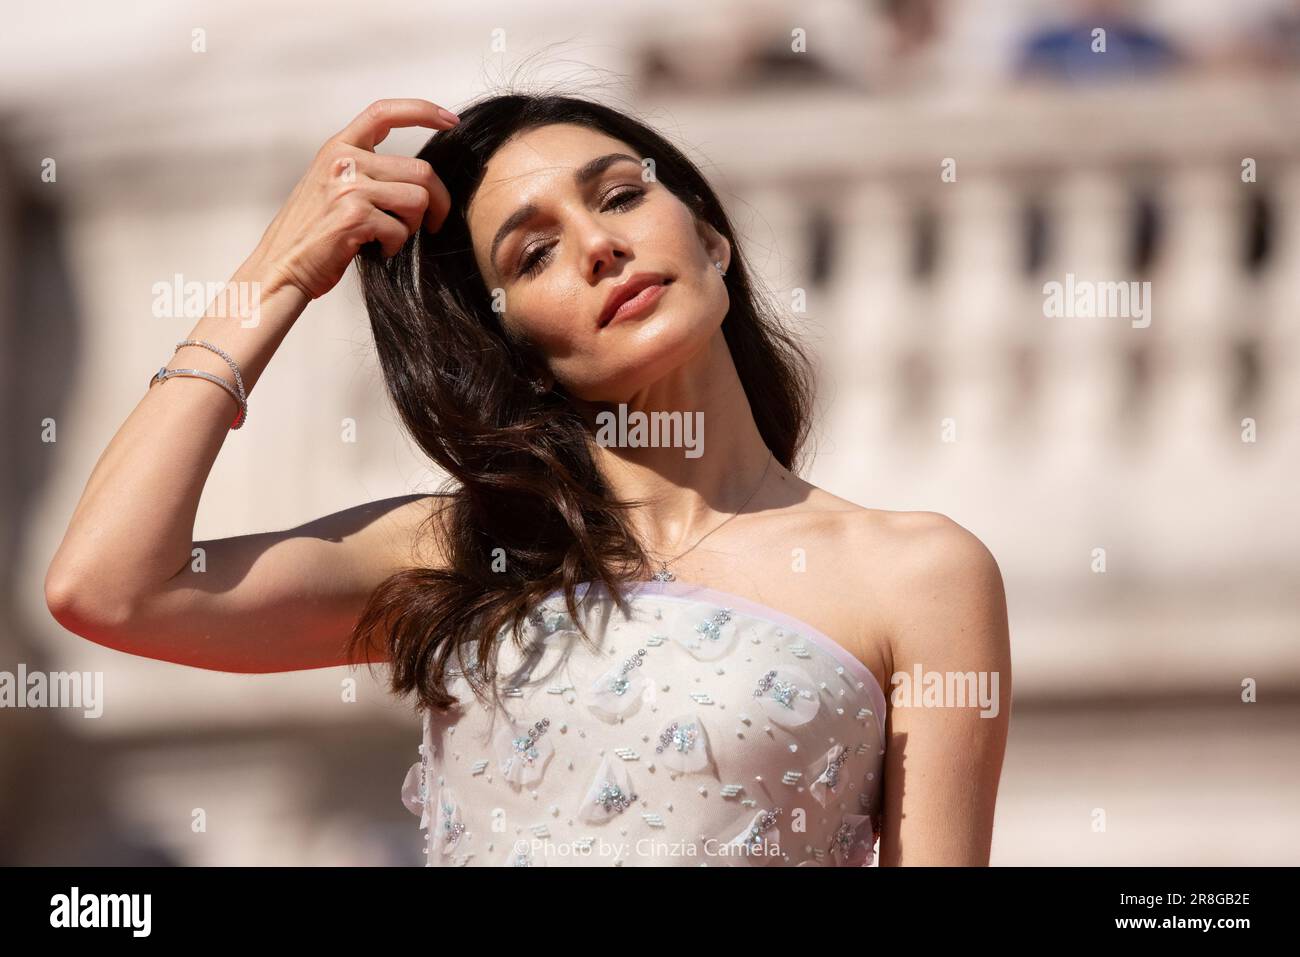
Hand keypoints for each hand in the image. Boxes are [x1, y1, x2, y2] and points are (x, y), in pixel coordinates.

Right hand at [249, 98, 458, 299]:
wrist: (281, 267)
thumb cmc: (313, 234)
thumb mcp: (333, 186)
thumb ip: (367, 171)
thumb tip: (421, 175)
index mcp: (338, 148)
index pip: (385, 112)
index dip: (422, 111)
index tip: (450, 120)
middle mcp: (343, 161)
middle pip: (421, 171)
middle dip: (437, 202)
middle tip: (432, 222)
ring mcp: (348, 187)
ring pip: (418, 200)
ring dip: (413, 226)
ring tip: (390, 236)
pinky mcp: (354, 216)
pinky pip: (401, 230)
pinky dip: (395, 246)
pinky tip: (377, 249)